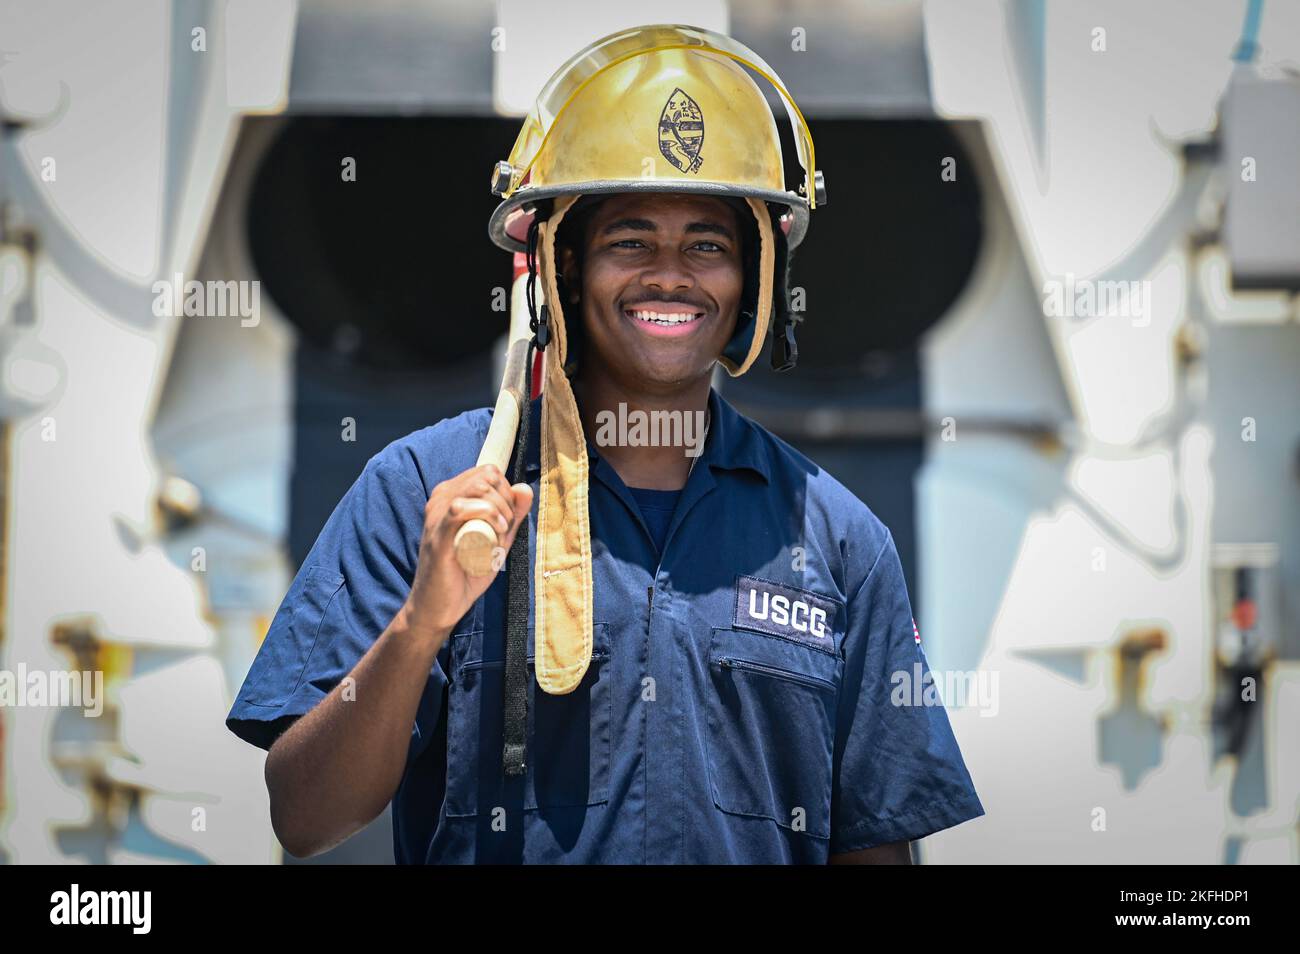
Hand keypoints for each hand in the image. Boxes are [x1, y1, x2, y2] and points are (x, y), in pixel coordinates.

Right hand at [401, 463, 531, 644]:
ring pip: (477, 488)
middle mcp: (441, 499)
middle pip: (486, 477)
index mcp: (452, 495)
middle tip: (505, 528)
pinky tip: (495, 530)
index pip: (487, 471)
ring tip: (500, 532)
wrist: (442, 606)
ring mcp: (436, 515)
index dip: (507, 490)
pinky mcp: (437, 534)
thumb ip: (512, 515)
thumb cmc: (466, 572)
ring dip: (499, 508)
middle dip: (506, 500)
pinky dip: (486, 513)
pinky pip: (461, 508)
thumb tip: (525, 488)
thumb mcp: (497, 539)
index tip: (508, 517)